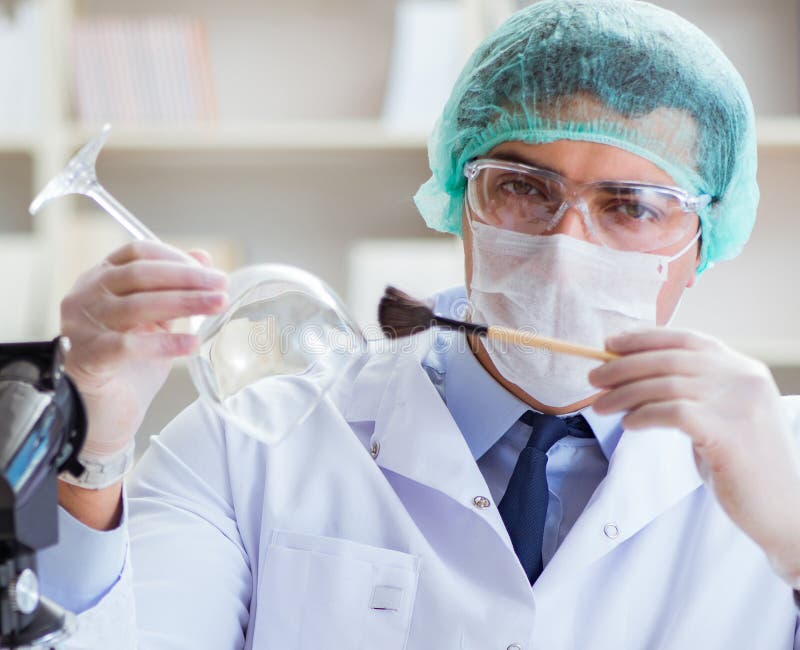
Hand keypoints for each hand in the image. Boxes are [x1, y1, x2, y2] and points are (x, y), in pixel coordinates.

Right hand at [61, 241, 228, 456]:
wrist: (104, 414)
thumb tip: (203, 258)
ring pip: (136, 306)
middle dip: (187, 278)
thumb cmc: (129, 365)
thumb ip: (173, 288)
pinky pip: (129, 345)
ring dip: (183, 303)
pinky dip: (164, 342)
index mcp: (100, 279)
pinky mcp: (87, 358)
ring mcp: (81, 327)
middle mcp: (85, 296)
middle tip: (222, 286)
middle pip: (139, 274)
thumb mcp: (156, 319)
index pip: (137, 252)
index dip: (176, 257)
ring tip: (217, 306)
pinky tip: (193, 344)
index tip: (211, 271)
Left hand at [589, 329, 799, 586]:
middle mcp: (743, 378)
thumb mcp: (721, 416)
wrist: (783, 511)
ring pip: (665, 385)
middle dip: (624, 366)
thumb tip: (631, 376)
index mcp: (743, 369)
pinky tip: (629, 424)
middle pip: (670, 359)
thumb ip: (690, 392)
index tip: (610, 345)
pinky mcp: (727, 433)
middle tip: (594, 378)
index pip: (687, 339)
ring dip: (625, 393)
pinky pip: (671, 412)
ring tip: (601, 405)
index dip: (645, 338)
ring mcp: (738, 404)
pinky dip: (643, 415)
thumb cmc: (742, 465)